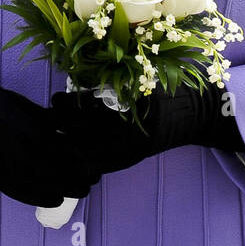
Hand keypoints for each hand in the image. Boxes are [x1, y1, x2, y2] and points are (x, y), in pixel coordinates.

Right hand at [0, 76, 100, 207]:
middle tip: (90, 182)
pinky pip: (17, 190)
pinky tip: (54, 199)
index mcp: (19, 123)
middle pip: (50, 169)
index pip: (56, 146)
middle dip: (74, 179)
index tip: (91, 163)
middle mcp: (10, 145)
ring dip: (60, 191)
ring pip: (35, 184)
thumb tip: (72, 132)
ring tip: (77, 192)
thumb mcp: (18, 103)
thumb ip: (44, 119)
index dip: (76, 158)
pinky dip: (37, 198)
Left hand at [49, 82, 242, 175]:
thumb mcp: (140, 79)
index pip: (85, 107)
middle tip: (50, 118)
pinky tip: (74, 153)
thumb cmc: (167, 88)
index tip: (55, 99)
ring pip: (87, 153)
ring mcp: (131, 147)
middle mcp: (129, 128)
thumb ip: (111, 85)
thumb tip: (75, 89)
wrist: (194, 113)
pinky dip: (83, 162)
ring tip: (57, 136)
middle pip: (81, 131)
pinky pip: (100, 166)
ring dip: (67, 145)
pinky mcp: (132, 159)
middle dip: (60, 125)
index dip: (64, 104)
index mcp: (130, 102)